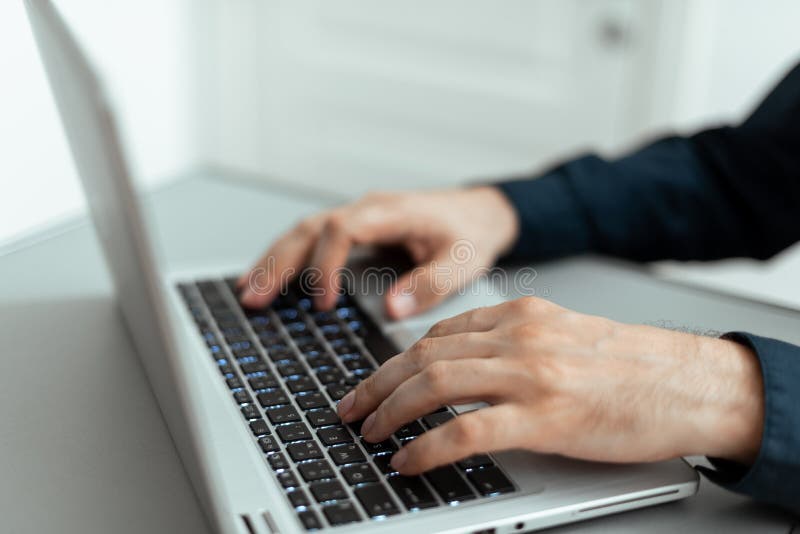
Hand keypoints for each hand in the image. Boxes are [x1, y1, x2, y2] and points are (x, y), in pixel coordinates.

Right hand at [237, 187, 518, 317]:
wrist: (481, 212)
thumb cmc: (471, 233)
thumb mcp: (462, 262)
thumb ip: (430, 285)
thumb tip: (393, 309)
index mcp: (391, 212)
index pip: (341, 229)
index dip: (326, 264)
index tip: (324, 302)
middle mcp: (368, 209)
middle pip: (310, 228)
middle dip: (279, 263)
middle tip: (254, 297)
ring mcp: (359, 217)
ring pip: (304, 231)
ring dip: (274, 260)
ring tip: (248, 291)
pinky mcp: (356, 229)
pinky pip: (313, 239)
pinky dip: (288, 258)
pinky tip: (268, 278)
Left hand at [337, 297, 764, 473]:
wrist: (689, 384)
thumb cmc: (629, 367)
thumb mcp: (563, 336)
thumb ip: (513, 342)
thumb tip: (461, 364)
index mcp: (521, 315)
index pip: (439, 333)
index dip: (396, 360)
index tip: (376, 381)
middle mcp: (519, 337)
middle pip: (424, 356)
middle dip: (377, 384)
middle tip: (351, 408)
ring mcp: (531, 374)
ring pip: (435, 384)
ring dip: (391, 411)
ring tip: (368, 434)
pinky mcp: (545, 416)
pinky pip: (468, 429)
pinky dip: (428, 446)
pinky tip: (409, 460)